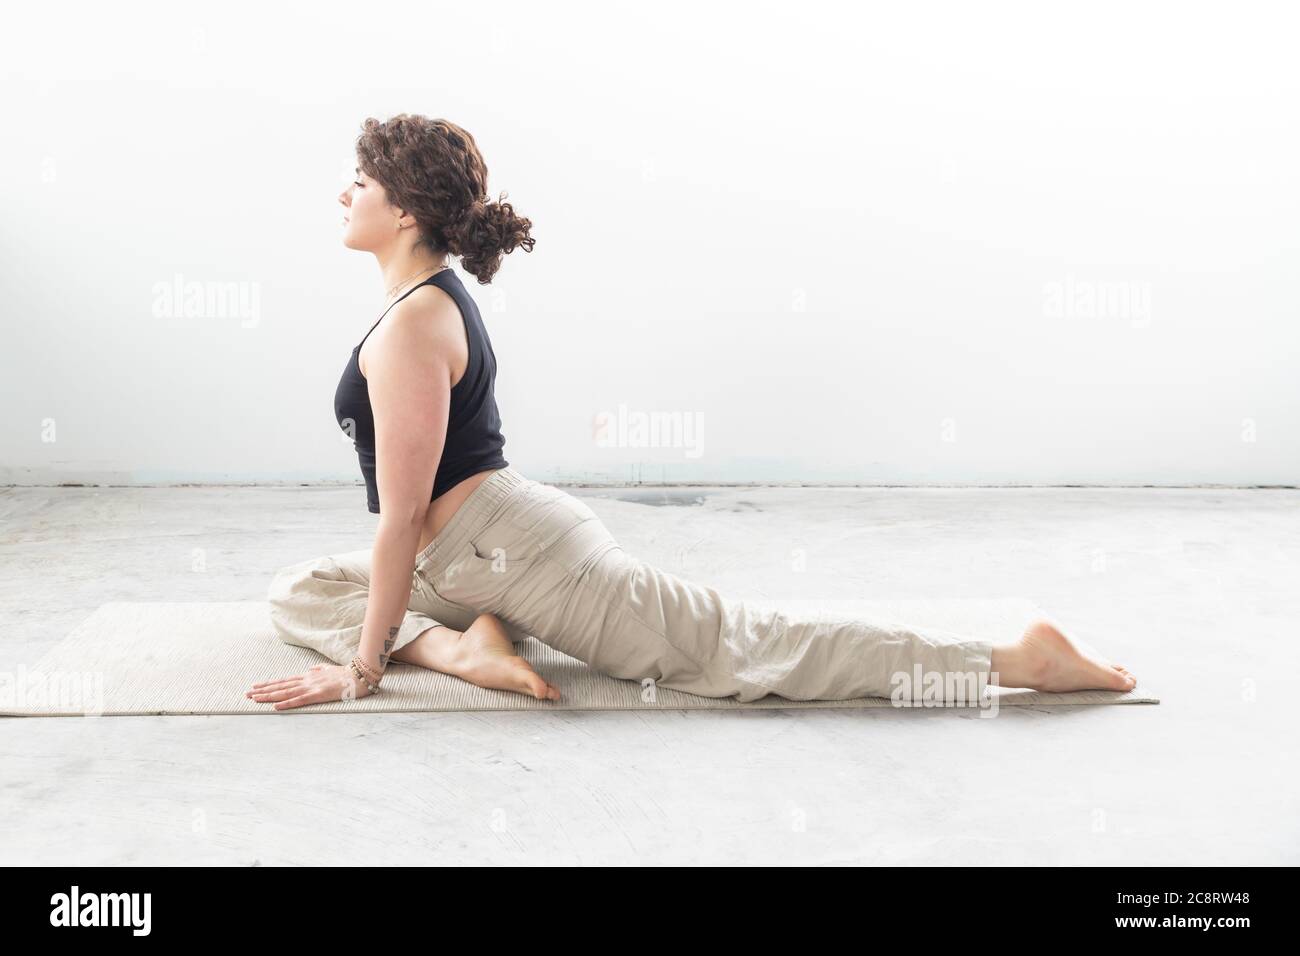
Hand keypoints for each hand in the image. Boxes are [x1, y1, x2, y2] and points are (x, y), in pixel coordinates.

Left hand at [246, 663, 373, 709]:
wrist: (360, 675)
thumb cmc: (347, 673)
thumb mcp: (330, 669)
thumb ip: (319, 669)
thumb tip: (311, 669)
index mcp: (309, 676)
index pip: (285, 681)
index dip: (269, 684)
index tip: (256, 686)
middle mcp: (307, 681)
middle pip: (281, 686)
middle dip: (263, 690)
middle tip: (247, 694)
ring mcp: (312, 687)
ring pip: (286, 692)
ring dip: (269, 696)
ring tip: (255, 699)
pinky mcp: (319, 695)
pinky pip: (300, 700)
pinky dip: (287, 703)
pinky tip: (276, 706)